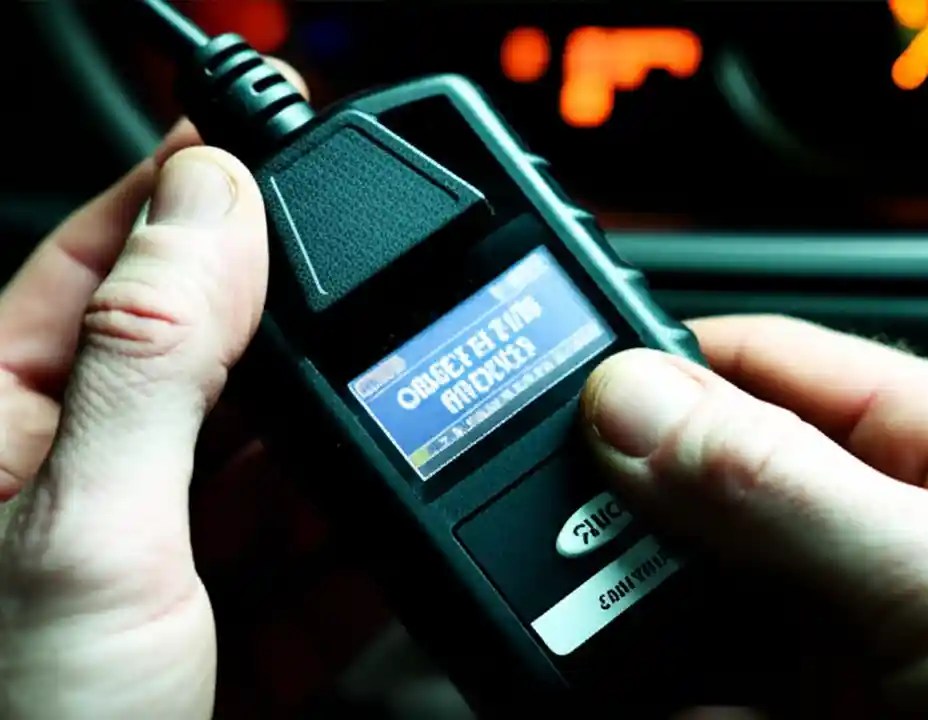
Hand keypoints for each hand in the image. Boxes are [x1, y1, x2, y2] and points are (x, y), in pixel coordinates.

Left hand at [0, 66, 394, 718]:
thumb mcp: (87, 536)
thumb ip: (155, 360)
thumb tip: (213, 201)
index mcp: (5, 431)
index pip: (100, 263)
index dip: (185, 191)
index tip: (274, 144)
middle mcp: (83, 489)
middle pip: (212, 357)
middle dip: (301, 327)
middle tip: (383, 292)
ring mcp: (164, 568)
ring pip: (278, 461)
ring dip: (349, 445)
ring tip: (412, 420)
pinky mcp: (231, 638)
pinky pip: (316, 560)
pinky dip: (370, 546)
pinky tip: (405, 534)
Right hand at [581, 315, 927, 718]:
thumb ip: (789, 491)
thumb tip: (637, 402)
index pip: (776, 365)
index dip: (663, 370)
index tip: (560, 401)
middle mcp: (906, 531)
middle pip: (727, 487)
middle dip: (638, 515)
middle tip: (553, 547)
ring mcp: (876, 637)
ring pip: (713, 601)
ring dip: (642, 618)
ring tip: (578, 634)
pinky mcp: (851, 719)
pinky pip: (729, 696)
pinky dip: (676, 701)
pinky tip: (647, 703)